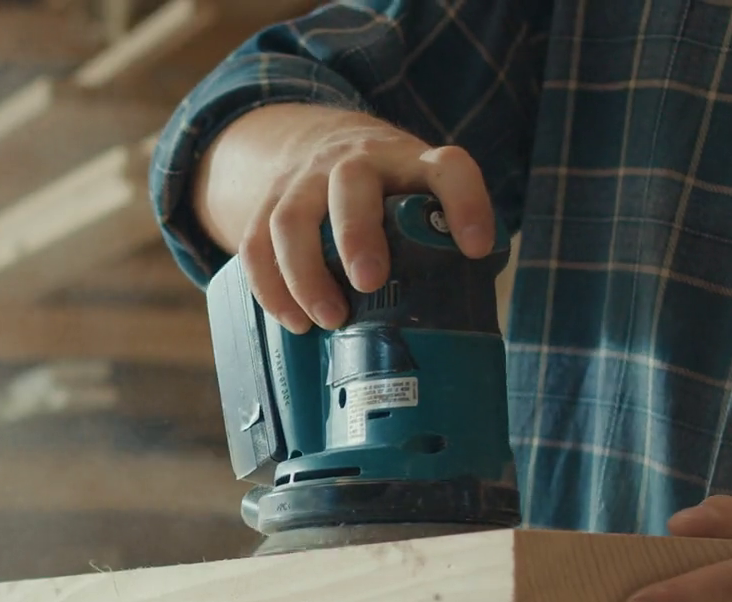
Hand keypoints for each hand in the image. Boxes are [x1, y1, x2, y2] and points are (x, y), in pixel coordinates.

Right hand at [194, 103, 498, 333]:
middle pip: (350, 184)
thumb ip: (433, 244)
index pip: (447, 168)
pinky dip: (271, 288)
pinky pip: (256, 245)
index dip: (465, 203)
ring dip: (306, 273)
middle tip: (369, 283)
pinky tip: (294, 322)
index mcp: (409, 161)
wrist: (316, 142)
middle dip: (357, 235)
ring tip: (329, 319)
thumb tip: (455, 330)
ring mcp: (304, 180)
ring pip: (291, 219)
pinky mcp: (266, 204)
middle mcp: (356, 161)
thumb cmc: (384, 192)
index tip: (476, 249)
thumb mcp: (417, 196)